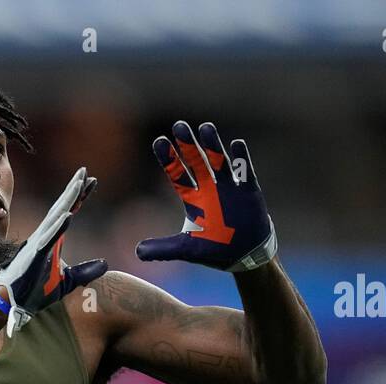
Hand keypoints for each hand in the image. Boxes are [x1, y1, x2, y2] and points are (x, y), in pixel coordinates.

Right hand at [0, 166, 107, 336]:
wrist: (13, 302)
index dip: (81, 197)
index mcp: (53, 239)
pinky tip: (69, 215)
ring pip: (55, 217)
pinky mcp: (35, 256)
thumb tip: (105, 265)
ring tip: (80, 184)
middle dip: (74, 189)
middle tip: (86, 171)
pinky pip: (49, 238)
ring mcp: (39, 244)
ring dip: (68, 200)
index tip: (93, 180)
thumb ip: (85, 272)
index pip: (69, 212)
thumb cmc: (35, 290)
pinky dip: (59, 226)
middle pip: (62, 207)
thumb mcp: (68, 281)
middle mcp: (45, 236)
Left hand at [136, 121, 276, 271]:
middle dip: (188, 145)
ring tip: (206, 128)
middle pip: (197, 161)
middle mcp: (209, 188)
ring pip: (220, 162)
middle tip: (179, 126)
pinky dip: (242, 160)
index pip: (177, 174)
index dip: (169, 158)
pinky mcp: (248, 192)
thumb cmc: (215, 249)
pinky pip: (245, 173)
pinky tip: (237, 144)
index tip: (159, 141)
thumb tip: (137, 252)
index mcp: (193, 199)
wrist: (245, 256)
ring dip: (213, 146)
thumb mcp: (187, 249)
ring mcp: (229, 188)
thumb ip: (163, 249)